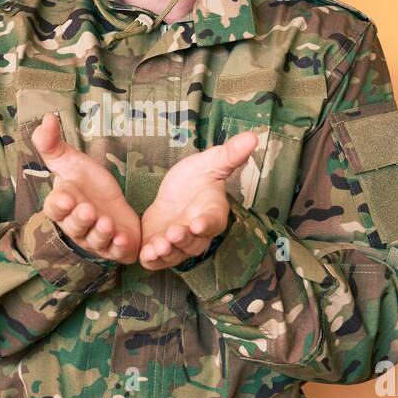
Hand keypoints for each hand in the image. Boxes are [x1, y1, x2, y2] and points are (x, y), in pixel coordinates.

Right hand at [33, 112, 140, 264]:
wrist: (113, 206)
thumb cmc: (87, 185)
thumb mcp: (71, 161)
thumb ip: (53, 144)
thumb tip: (46, 117)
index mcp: (63, 206)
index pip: (55, 207)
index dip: (60, 205)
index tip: (66, 197)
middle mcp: (77, 226)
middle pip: (75, 226)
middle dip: (81, 219)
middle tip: (88, 210)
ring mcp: (96, 239)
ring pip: (95, 240)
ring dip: (100, 233)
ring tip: (107, 223)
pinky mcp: (116, 248)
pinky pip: (116, 251)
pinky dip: (118, 247)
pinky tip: (123, 238)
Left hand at [138, 128, 257, 269]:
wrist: (175, 194)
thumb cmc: (196, 179)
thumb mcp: (210, 162)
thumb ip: (230, 154)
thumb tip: (253, 136)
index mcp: (212, 214)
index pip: (213, 222)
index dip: (205, 224)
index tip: (197, 223)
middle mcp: (197, 234)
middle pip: (193, 243)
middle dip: (183, 240)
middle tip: (173, 233)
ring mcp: (178, 245)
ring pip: (175, 255)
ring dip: (166, 253)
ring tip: (157, 246)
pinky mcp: (159, 249)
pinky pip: (157, 261)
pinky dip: (152, 260)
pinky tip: (144, 253)